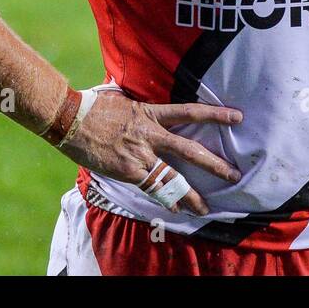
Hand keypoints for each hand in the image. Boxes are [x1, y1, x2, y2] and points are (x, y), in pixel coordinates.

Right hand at [57, 90, 242, 216]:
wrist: (71, 119)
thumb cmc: (95, 106)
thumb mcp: (124, 99)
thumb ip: (141, 105)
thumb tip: (148, 100)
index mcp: (152, 113)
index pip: (190, 112)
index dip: (215, 114)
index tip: (237, 117)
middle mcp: (150, 134)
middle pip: (190, 150)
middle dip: (215, 163)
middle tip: (234, 174)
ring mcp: (140, 155)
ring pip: (173, 177)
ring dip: (192, 194)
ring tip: (206, 207)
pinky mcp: (128, 171)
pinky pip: (152, 188)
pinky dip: (165, 199)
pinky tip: (177, 208)